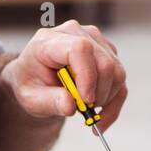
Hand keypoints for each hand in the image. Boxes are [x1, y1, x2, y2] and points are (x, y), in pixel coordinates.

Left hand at [0, 20, 127, 133]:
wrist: (37, 79)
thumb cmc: (31, 84)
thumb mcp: (30, 98)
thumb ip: (48, 102)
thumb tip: (70, 106)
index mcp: (50, 40)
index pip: (80, 48)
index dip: (87, 76)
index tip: (85, 101)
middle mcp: (75, 33)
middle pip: (104, 62)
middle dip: (98, 93)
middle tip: (84, 112)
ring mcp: (94, 40)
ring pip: (116, 71)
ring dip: (106, 98)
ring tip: (87, 112)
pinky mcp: (107, 52)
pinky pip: (120, 79)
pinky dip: (113, 101)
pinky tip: (101, 117)